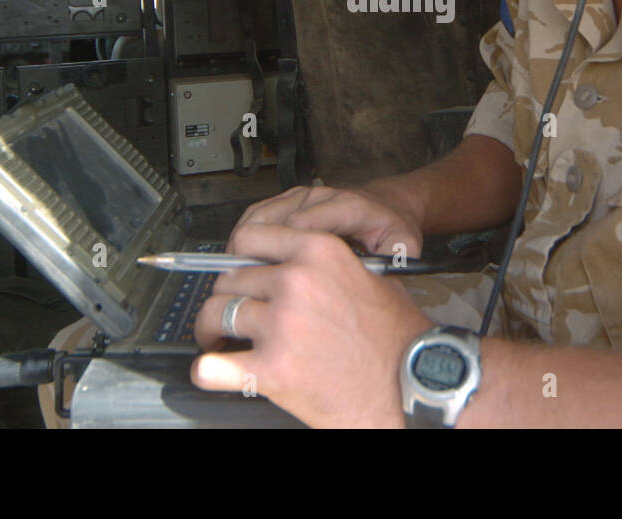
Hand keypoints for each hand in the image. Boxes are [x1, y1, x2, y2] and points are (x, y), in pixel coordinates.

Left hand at [190, 223, 432, 427]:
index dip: (236, 258)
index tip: (235, 273)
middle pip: (230, 278)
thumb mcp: (370, 279)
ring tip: (218, 342)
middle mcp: (295, 281)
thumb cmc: (398, 339)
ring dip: (212, 330)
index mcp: (320, 252)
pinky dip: (207, 369)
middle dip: (227, 298)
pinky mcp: (272, 368)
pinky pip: (212, 366)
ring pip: (216, 314)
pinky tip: (213, 370)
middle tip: (230, 316)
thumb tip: (295, 269)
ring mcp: (281, 324)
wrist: (414, 383)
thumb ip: (327, 268)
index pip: (250, 238)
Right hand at [229, 183, 421, 261]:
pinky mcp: (286, 199)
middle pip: (273, 221)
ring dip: (243, 248)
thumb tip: (379, 279)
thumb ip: (394, 260)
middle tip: (244, 288)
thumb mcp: (402, 246)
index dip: (283, 252)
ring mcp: (300, 196)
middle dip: (255, 254)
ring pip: (257, 217)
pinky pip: (255, 215)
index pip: (305, 224)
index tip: (271, 280)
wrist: (386, 205)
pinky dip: (244, 239)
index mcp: (348, 206)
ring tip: (237, 280)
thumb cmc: (390, 229)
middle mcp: (320, 196)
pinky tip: (241, 264)